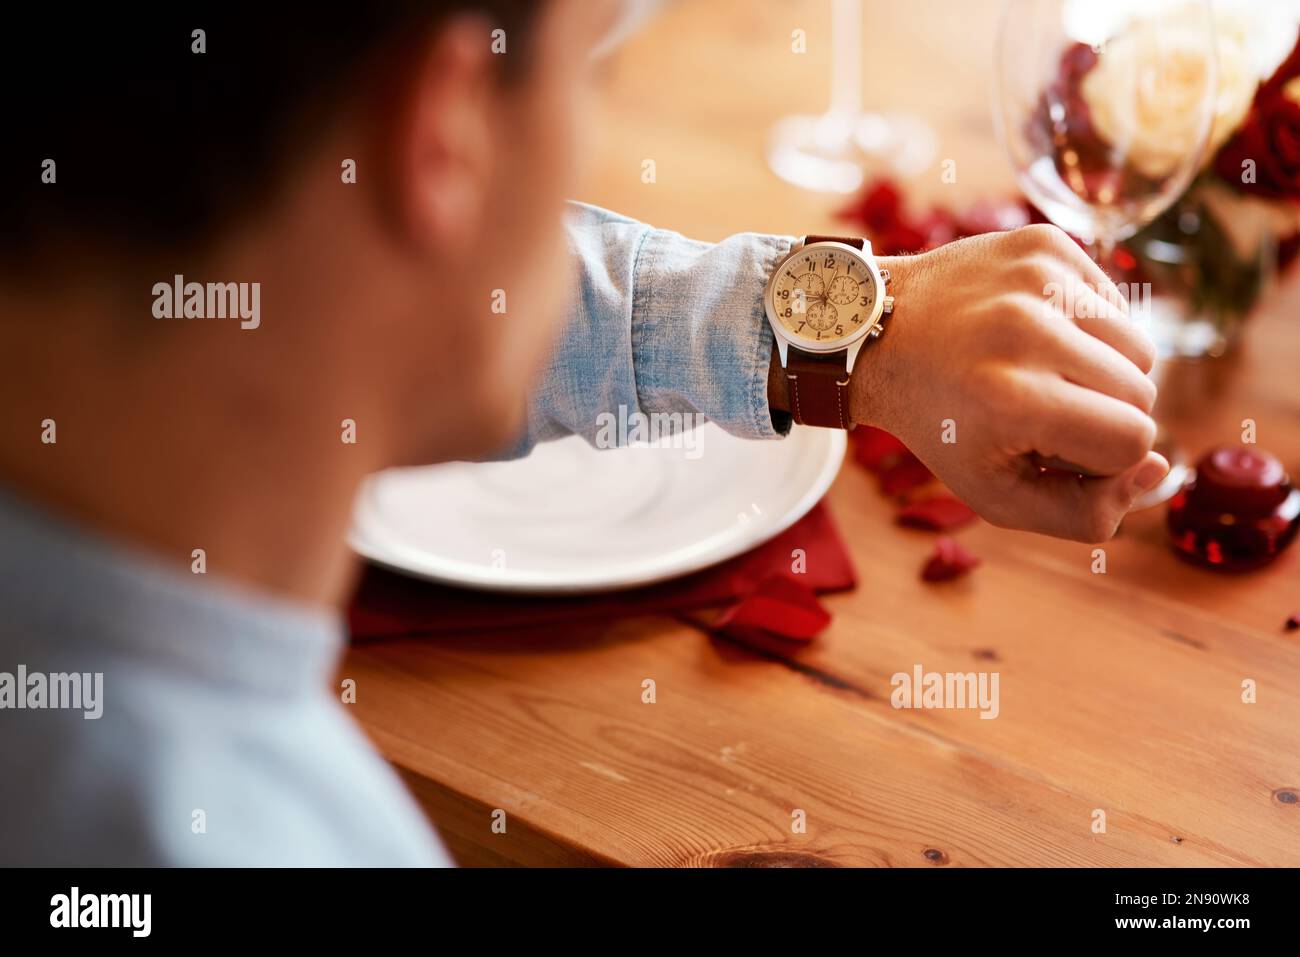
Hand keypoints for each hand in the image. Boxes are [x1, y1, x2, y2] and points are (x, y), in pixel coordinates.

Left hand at [852, 224, 1167, 542]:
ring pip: (1139, 345)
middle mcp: (1027, 329)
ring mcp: (1036, 277)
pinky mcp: (1043, 243)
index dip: (1104, 458)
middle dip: (1106, 415)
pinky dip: (1089, 327)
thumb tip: (1160, 467)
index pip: (1133, 440)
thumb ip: (1084, 512)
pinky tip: (1037, 334)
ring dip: (1104, 371)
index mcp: (1013, 399)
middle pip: (1143, 391)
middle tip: (1043, 411)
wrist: (881, 338)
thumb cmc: (942, 423)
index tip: (1055, 447)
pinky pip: (1115, 302)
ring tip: (1044, 373)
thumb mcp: (994, 494)